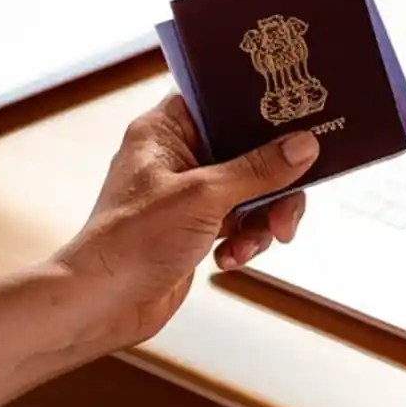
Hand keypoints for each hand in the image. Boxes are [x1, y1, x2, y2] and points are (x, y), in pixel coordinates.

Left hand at [53, 93, 320, 347]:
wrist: (101, 305)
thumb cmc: (131, 242)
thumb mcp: (204, 197)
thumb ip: (258, 170)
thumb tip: (304, 145)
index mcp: (165, 131)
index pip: (219, 100)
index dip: (257, 110)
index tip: (294, 123)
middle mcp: (176, 157)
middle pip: (248, 152)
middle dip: (273, 186)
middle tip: (284, 212)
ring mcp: (187, 194)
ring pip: (250, 192)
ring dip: (260, 220)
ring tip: (252, 244)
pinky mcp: (195, 228)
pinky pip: (240, 223)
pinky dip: (244, 240)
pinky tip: (229, 259)